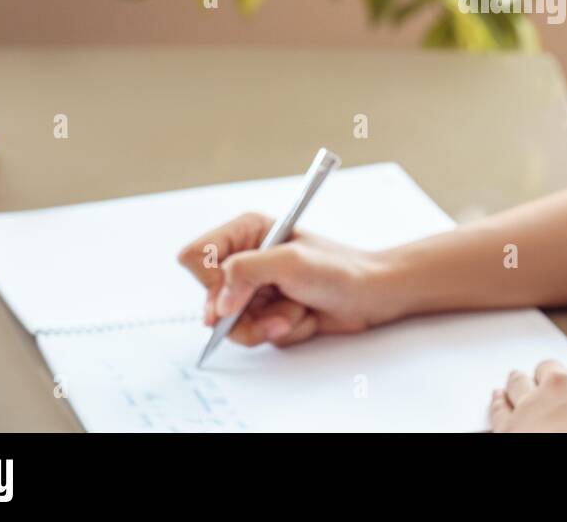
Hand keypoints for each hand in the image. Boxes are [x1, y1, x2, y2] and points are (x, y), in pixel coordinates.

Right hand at [176, 211, 398, 347]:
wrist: (370, 295)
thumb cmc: (339, 269)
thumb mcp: (290, 262)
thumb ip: (245, 273)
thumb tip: (216, 303)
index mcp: (246, 232)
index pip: (195, 256)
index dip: (209, 280)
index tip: (235, 293)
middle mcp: (246, 259)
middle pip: (210, 298)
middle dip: (244, 312)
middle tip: (275, 309)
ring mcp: (255, 288)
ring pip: (230, 323)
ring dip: (265, 325)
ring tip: (294, 313)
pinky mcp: (266, 311)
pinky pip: (253, 333)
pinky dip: (278, 331)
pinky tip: (300, 317)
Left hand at [489, 354, 566, 431]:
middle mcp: (558, 384)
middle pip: (550, 367)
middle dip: (551, 374)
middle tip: (554, 383)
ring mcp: (530, 402)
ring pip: (519, 380)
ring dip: (519, 379)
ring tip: (517, 378)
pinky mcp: (508, 424)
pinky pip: (498, 406)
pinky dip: (497, 400)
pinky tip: (497, 397)